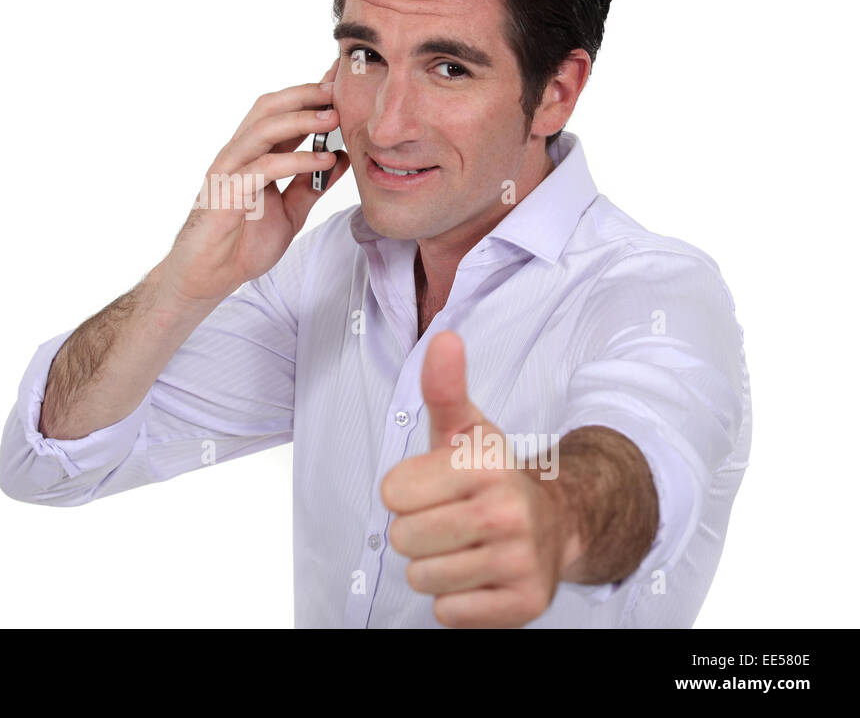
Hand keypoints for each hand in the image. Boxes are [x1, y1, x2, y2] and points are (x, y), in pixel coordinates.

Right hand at [158, 59, 350, 305]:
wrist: (209, 277)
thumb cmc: (241, 244)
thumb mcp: (289, 213)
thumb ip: (310, 187)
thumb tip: (340, 160)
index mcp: (251, 155)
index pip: (280, 113)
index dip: (308, 94)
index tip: (340, 81)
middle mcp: (238, 155)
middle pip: (268, 108)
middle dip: (304, 94)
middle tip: (338, 88)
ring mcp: (229, 171)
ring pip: (262, 130)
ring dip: (301, 120)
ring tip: (333, 118)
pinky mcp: (226, 193)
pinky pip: (263, 168)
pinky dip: (295, 161)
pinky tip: (323, 162)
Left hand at [380, 330, 575, 627]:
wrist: (559, 523)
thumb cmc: (491, 477)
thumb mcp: (465, 430)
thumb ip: (444, 388)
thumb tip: (444, 338)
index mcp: (485, 464)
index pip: (392, 493)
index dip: (405, 492)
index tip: (434, 486)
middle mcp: (508, 511)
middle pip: (404, 539)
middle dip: (417, 532)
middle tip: (450, 519)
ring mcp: (520, 561)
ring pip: (423, 578)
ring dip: (435, 567)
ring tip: (465, 546)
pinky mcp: (525, 605)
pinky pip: (449, 613)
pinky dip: (457, 600)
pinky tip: (481, 574)